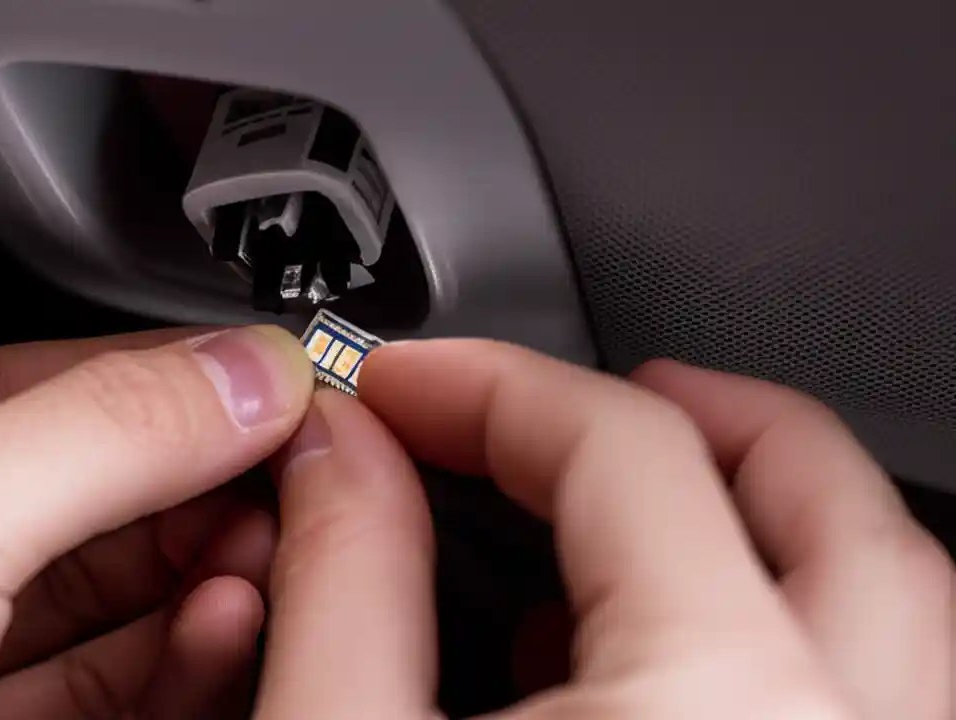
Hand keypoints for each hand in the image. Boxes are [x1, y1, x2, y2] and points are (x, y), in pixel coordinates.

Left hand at [0, 326, 313, 718]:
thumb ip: (99, 430)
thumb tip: (248, 370)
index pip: (46, 383)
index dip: (173, 376)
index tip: (278, 382)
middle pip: (88, 496)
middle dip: (203, 479)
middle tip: (301, 469)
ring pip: (106, 606)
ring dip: (205, 573)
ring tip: (277, 551)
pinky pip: (104, 695)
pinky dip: (179, 661)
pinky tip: (224, 630)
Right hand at [254, 341, 953, 718]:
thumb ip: (343, 584)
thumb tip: (335, 451)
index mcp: (714, 703)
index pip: (616, 446)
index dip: (487, 385)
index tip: (407, 385)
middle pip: (819, 492)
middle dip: (684, 408)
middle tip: (568, 396)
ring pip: (882, 592)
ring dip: (764, 510)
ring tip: (640, 502)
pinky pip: (867, 687)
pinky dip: (777, 629)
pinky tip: (652, 658)